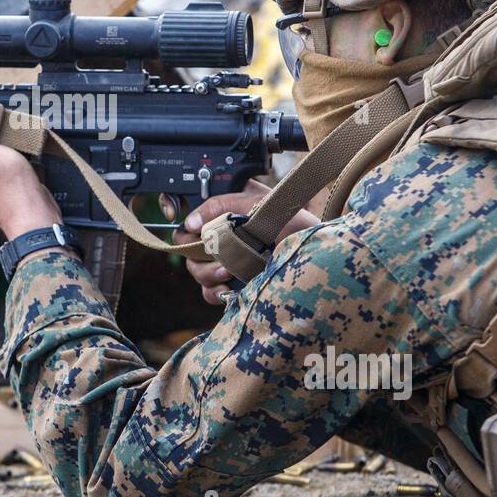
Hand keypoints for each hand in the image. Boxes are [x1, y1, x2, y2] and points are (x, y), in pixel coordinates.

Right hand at [173, 180, 317, 304]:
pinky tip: (231, 290)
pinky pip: (208, 292)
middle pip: (185, 244)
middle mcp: (222, 232)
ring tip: (230, 272)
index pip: (189, 206)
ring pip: (195, 270)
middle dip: (198, 252)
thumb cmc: (297, 225)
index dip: (176, 209)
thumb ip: (222, 206)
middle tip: (217, 255)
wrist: (320, 261)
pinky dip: (215, 293)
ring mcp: (226, 259)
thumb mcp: (260, 203)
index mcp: (227, 206)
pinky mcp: (232, 284)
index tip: (177, 217)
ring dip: (208, 273)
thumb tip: (190, 223)